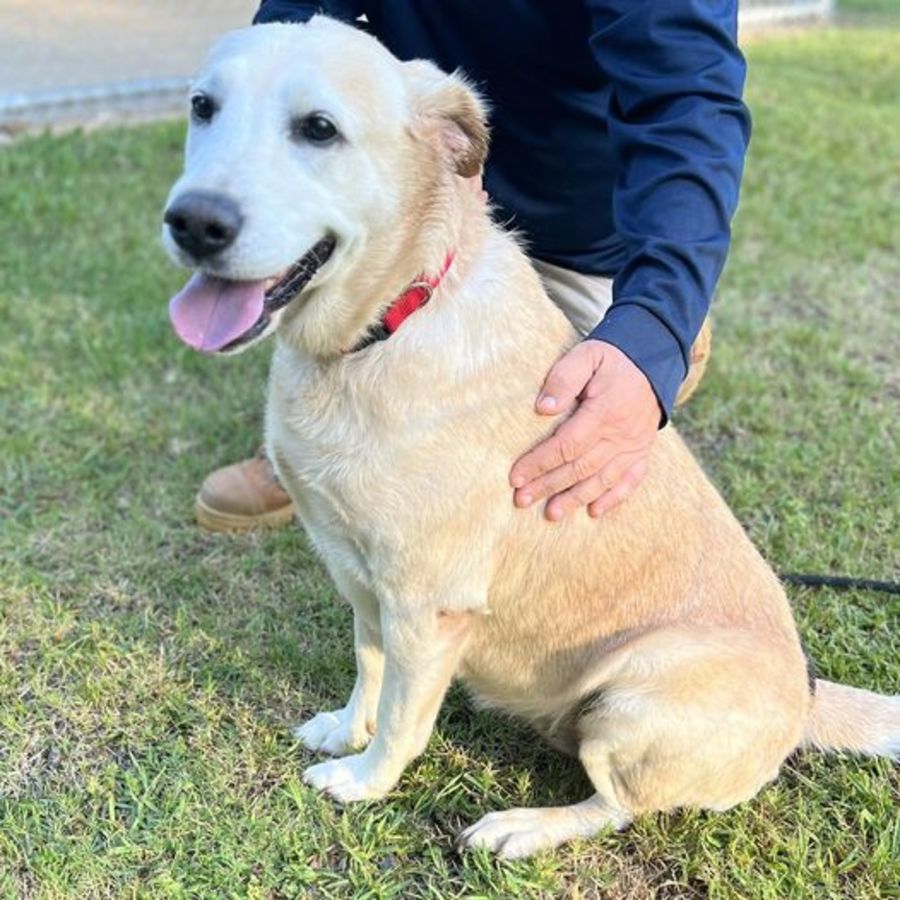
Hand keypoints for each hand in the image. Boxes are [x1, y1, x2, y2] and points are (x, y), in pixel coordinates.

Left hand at [509, 341, 659, 519]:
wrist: (654, 359)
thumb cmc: (612, 359)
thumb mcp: (587, 356)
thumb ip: (564, 378)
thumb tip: (543, 408)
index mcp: (604, 412)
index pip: (566, 445)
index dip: (539, 462)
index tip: (516, 476)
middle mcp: (621, 435)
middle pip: (579, 467)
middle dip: (548, 485)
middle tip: (522, 499)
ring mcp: (634, 446)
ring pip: (602, 479)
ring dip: (575, 498)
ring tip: (551, 514)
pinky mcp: (642, 451)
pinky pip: (630, 481)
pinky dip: (613, 498)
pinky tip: (594, 512)